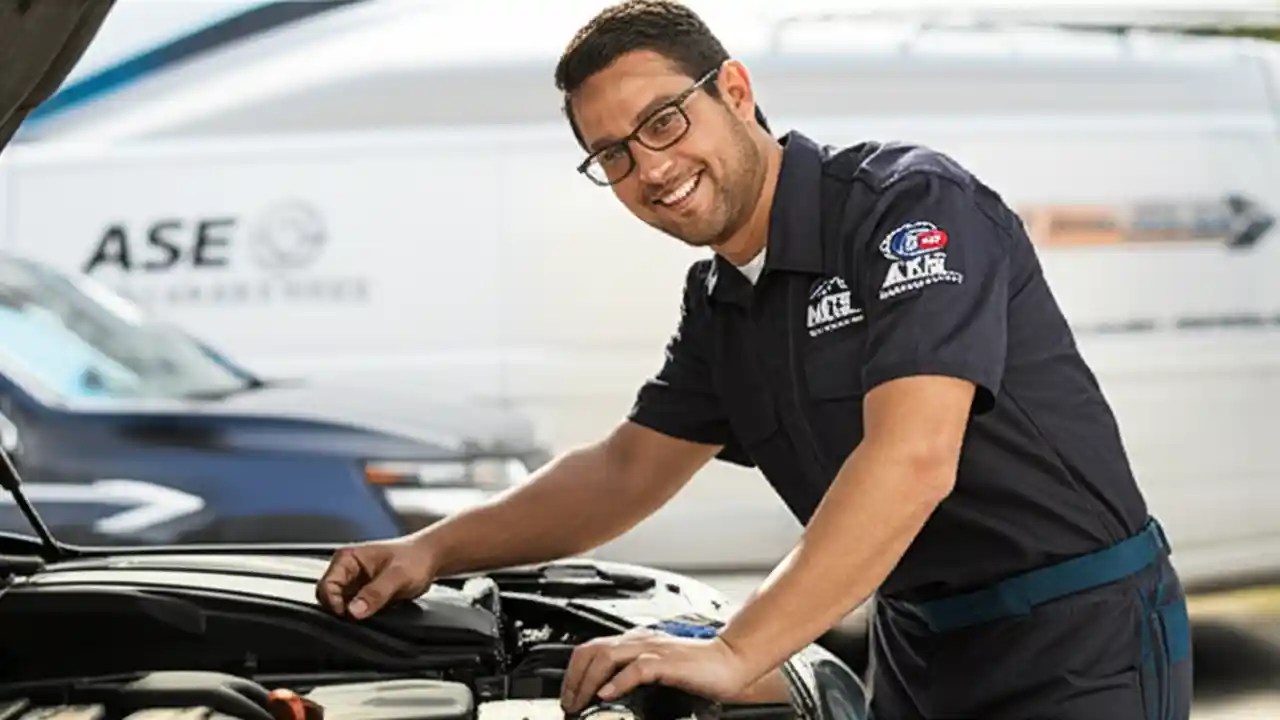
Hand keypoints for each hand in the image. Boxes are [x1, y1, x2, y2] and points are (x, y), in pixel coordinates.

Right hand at [315, 534, 437, 618]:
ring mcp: (353, 584)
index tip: (347, 615)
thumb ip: (376, 592)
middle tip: (360, 618)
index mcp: (347, 558)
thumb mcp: (398, 575)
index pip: (326, 585)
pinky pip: (354, 610)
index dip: (333, 603)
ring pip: (341, 606)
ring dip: (352, 614)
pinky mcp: (362, 596)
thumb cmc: (415, 559)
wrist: (429, 560)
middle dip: (341, 610)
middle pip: (329, 598)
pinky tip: (374, 615)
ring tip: (372, 613)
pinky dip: (360, 616)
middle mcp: (346, 570)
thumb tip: (354, 610)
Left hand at [560, 628, 769, 713]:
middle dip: (574, 678)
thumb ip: (633, 673)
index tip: (568, 696)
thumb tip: (606, 692)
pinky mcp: (668, 662)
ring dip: (588, 681)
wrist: (730, 662)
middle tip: (569, 702)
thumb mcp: (657, 668)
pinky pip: (637, 668)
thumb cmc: (698, 667)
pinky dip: (618, 682)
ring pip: (607, 656)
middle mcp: (640, 641)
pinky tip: (608, 695)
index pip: (592, 648)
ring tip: (581, 702)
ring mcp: (654, 650)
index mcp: (636, 641)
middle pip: (592, 650)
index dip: (573, 672)